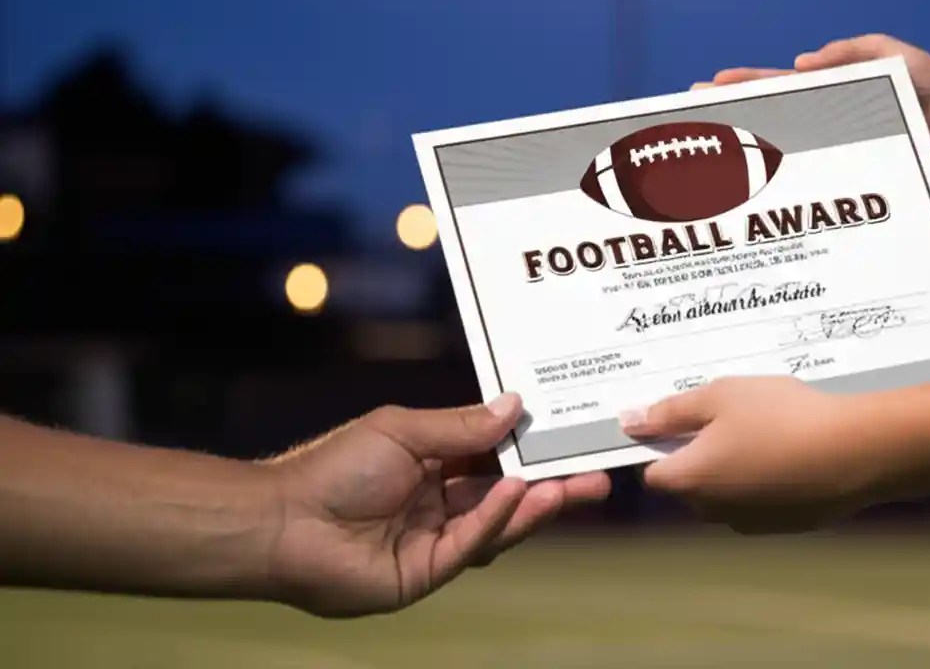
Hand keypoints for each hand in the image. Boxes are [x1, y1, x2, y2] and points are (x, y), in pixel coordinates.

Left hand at [262, 394, 609, 616]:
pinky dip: (499, 518)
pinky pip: (474, 542)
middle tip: (600, 473)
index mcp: (434, 464)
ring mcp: (438, 539)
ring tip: (577, 485)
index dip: (534, 447)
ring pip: (500, 522)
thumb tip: (515, 405)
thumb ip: (461, 426)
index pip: (497, 455)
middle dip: (555, 483)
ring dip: (539, 503)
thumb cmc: (335, 466)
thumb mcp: (405, 431)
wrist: (283, 520)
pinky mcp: (429, 572)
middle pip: (510, 493)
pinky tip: (522, 492)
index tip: (573, 432)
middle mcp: (442, 502)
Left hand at [621, 377, 868, 533]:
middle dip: (699, 454)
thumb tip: (629, 421)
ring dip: (732, 468)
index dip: (660, 445)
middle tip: (729, 416)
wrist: (856, 451)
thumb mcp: (720, 396)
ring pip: (724, 494)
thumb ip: (670, 411)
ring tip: (765, 431)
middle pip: (688, 483)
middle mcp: (713, 510)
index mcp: (690, 479)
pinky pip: (757, 502)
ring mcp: (749, 523)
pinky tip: (789, 453)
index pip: (653, 471)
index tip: (681, 420)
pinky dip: (763, 482)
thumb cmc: (782, 416)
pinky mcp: (782, 526)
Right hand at [691, 34, 929, 203]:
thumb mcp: (899, 59)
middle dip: (730, 123)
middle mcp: (821, 126)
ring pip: (779, 158)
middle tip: (692, 125)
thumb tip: (800, 64)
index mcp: (828, 92)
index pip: (777, 87)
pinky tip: (754, 201)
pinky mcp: (842, 184)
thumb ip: (858, 50)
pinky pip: (805, 187)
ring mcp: (829, 157)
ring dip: (744, 163)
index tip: (706, 90)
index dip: (744, 87)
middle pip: (767, 123)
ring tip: (709, 168)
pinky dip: (778, 192)